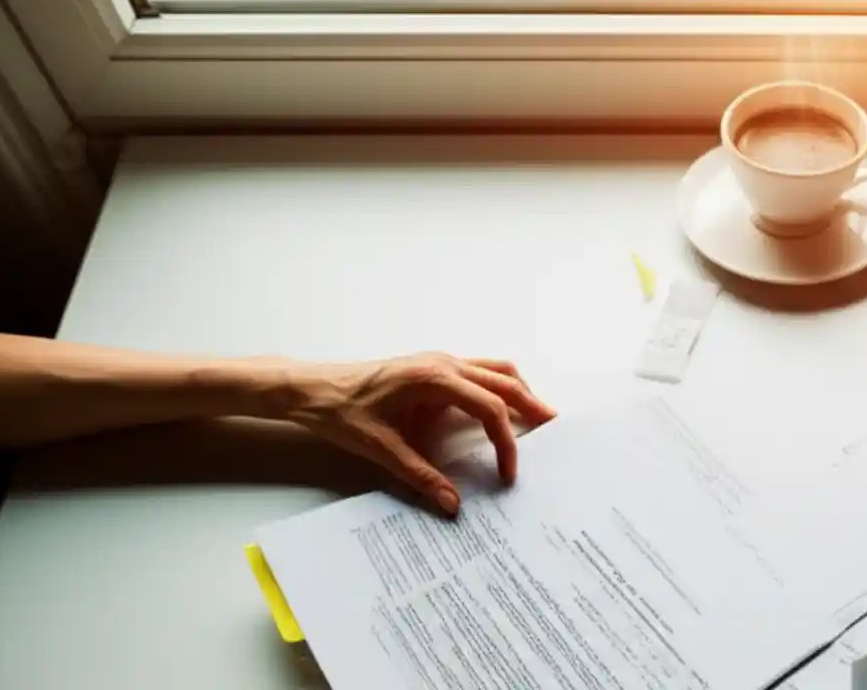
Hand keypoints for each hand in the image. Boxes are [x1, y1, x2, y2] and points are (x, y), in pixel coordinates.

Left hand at [276, 353, 555, 515]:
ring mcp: (439, 361)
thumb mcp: (381, 449)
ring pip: (495, 370)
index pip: (489, 407)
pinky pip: (478, 372)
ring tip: (537, 416)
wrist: (312, 389)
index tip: (508, 473)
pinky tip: (501, 409)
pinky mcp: (433, 368)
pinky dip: (498, 388)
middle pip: (503, 380)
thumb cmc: (341, 413)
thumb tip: (453, 505)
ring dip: (518, 391)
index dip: (505, 441)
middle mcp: (443, 363)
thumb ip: (421, 477)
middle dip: (530, 404)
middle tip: (554, 426)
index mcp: (434, 378)